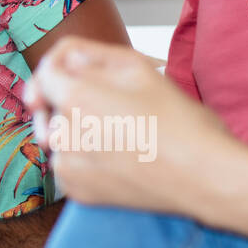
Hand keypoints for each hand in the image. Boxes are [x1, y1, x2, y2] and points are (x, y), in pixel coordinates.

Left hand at [25, 36, 236, 216]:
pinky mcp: (77, 191)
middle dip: (68, 99)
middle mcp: (64, 134)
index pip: (45, 74)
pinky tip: (114, 156)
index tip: (68, 72)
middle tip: (103, 103)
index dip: (56, 66)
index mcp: (76, 98)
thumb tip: (66, 60)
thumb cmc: (178, 120)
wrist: (203, 177)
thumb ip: (92, 56)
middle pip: (50, 106)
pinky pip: (65, 164)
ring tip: (117, 131)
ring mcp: (68, 167)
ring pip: (58, 136)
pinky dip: (81, 157)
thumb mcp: (139, 69)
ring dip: (76, 129)